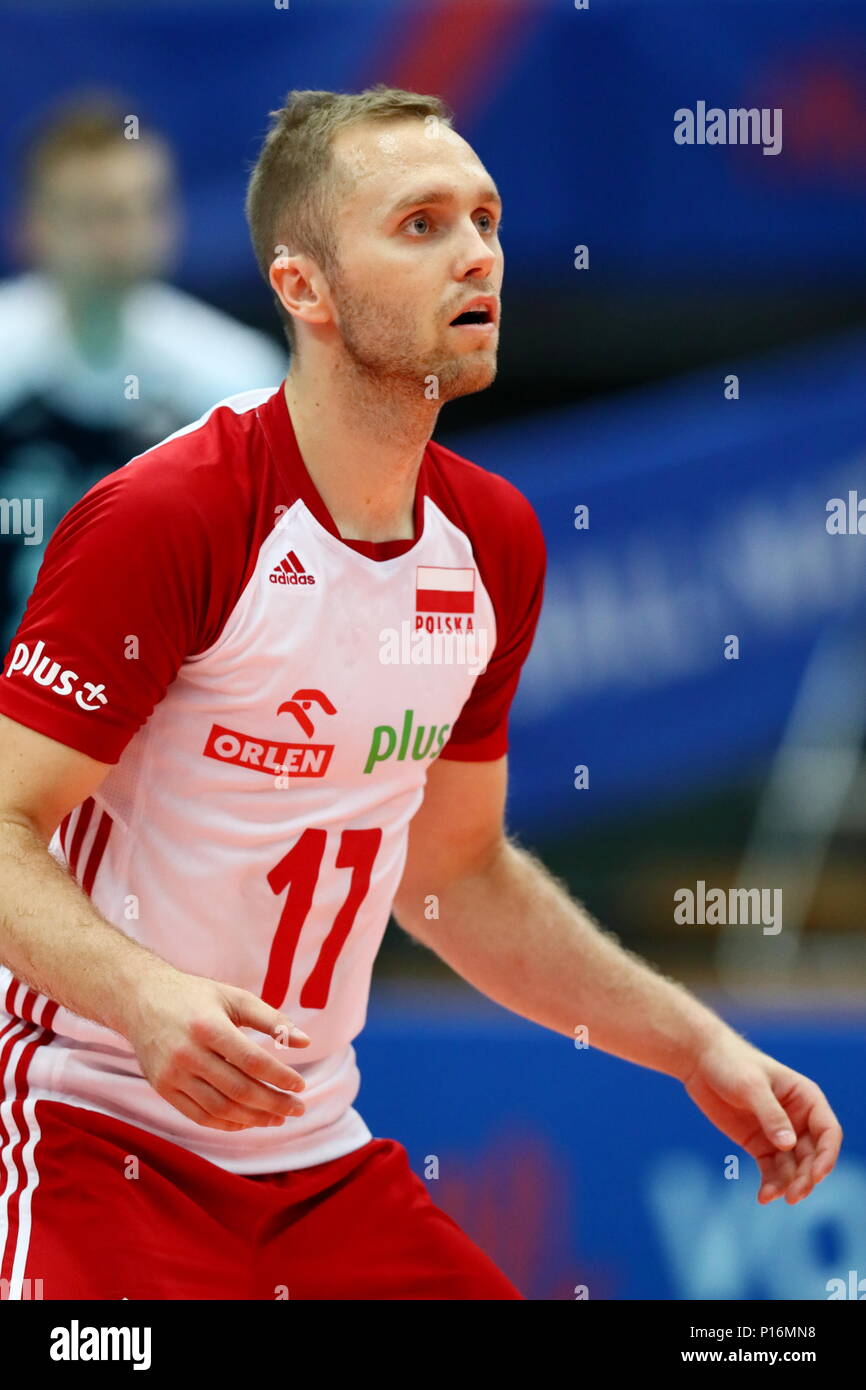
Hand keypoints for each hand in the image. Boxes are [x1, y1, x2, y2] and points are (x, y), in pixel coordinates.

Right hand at [122, 968, 310, 1131]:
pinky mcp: (163, 1088)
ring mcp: (172, 1074)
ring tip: (277, 1118)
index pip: (252, 1061)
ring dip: (254, 1118)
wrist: (139, 999)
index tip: (301, 1086)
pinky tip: (247, 1121)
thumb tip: (305, 1042)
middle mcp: (188, 1053)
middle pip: (239, 1089)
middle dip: (273, 1103)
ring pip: (220, 1108)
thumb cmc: (194, 997)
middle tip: (297, 1109)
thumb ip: (271, 1020)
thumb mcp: (234, 997)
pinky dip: (227, 1124)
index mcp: (209, 1027)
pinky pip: (199, 1116)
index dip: (280, 1077)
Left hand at [681, 1030, 841, 1204]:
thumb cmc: (731, 1063)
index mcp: (806, 1098)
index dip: (827, 1155)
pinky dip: (770, 1184)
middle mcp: (798, 1119)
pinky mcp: (760, 1145)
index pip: (828, 1132)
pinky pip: (772, 1170)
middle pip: (813, 1155)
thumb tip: (789, 1145)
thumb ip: (770, 1114)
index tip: (816, 1175)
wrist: (700, 1061)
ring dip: (788, 1185)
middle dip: (806, 1177)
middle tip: (793, 1195)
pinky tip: (763, 1197)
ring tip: (771, 1196)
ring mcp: (779, 1134)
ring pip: (794, 1167)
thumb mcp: (751, 1086)